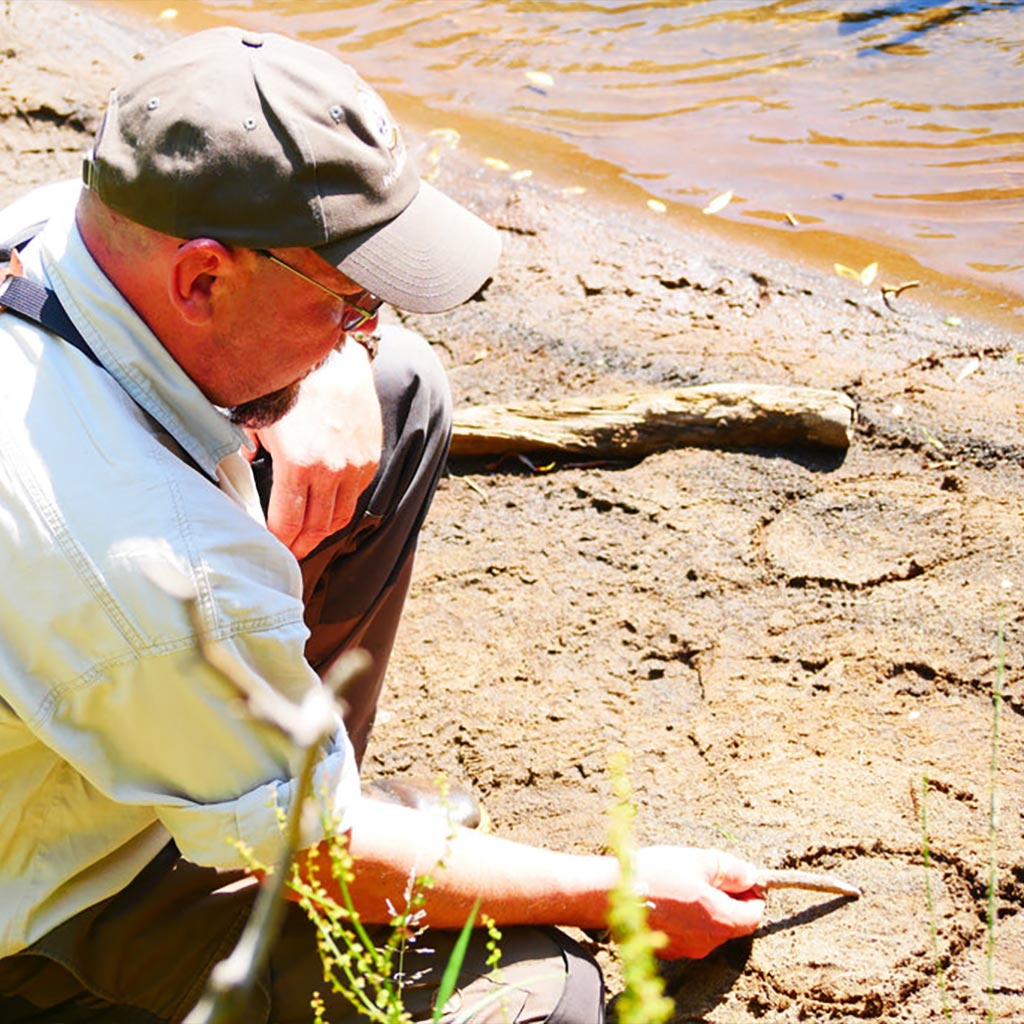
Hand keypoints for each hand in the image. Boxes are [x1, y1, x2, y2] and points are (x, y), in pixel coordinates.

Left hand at [248, 340, 382, 558]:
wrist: (333, 360)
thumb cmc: (290, 386)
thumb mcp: (258, 420)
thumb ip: (246, 449)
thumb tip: (242, 466)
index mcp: (299, 465)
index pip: (289, 523)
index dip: (279, 541)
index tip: (272, 547)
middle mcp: (332, 471)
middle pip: (317, 527)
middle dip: (301, 544)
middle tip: (290, 551)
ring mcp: (355, 466)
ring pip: (341, 516)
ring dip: (323, 530)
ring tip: (309, 535)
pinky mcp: (370, 458)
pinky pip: (356, 494)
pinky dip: (341, 504)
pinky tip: (327, 504)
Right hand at [635, 846, 764, 958]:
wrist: (611, 893)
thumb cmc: (657, 874)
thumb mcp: (699, 861)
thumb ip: (731, 869)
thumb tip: (751, 876)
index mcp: (722, 920)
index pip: (754, 915)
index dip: (752, 894)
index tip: (740, 877)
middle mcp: (708, 941)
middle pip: (733, 923)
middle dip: (728, 899)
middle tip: (708, 874)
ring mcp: (686, 948)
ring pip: (709, 929)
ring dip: (706, 908)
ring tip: (684, 883)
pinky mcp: (668, 949)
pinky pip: (688, 934)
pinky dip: (687, 918)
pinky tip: (669, 899)